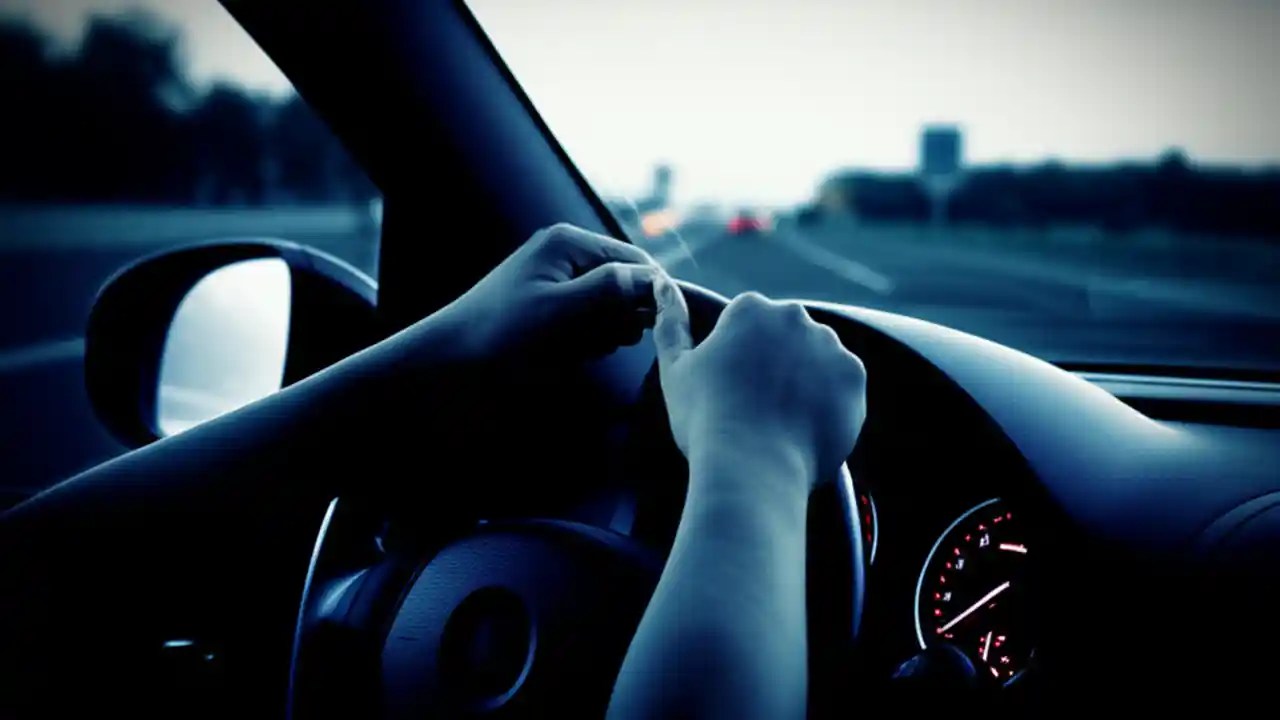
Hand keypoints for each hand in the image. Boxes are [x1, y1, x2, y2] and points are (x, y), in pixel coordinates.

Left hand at [435, 223, 660, 363]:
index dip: (652, 292)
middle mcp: (567, 253)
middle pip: (624, 285)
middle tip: (591, 340)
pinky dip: (582, 340)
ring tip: (569, 348)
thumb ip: (608, 289)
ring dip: (598, 334)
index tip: (661, 326)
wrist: (454, 355)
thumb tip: (654, 278)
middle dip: (616, 319)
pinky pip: (587, 321)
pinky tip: (561, 353)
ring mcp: (559, 278)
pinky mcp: (552, 302)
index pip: (635, 259)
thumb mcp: (560, 309)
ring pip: (607, 308)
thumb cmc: (503, 330)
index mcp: (569, 242)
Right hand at [652, 281, 866, 490]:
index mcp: (751, 309)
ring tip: (781, 420)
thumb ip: (671, 321)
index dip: (737, 357)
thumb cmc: (706, 419)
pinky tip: (804, 426)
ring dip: (804, 379)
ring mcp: (829, 346)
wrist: (753, 468)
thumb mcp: (675, 369)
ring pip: (816, 358)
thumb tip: (662, 283)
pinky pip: (842, 384)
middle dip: (774, 362)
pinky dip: (828, 401)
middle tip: (756, 405)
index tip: (731, 386)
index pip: (747, 323)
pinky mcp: (854, 378)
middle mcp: (795, 317)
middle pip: (785, 336)